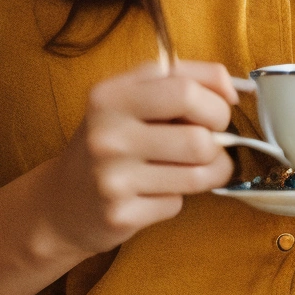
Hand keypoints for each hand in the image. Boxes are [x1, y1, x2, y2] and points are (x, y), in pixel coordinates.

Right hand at [33, 58, 237, 260]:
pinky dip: (177, 198)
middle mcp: (107, 134)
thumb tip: (234, 89)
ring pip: (199, 174)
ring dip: (210, 172)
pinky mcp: (121, 214)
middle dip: (219, 140)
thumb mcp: (130, 98)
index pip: (185, 88)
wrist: (61, 202)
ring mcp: (112, 177)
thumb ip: (180, 79)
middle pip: (199, 137)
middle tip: (209, 141)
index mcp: (110, 95)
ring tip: (195, 168)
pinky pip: (177, 203)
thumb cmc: (110, 141)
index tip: (217, 109)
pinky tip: (155, 192)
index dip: (216, 101)